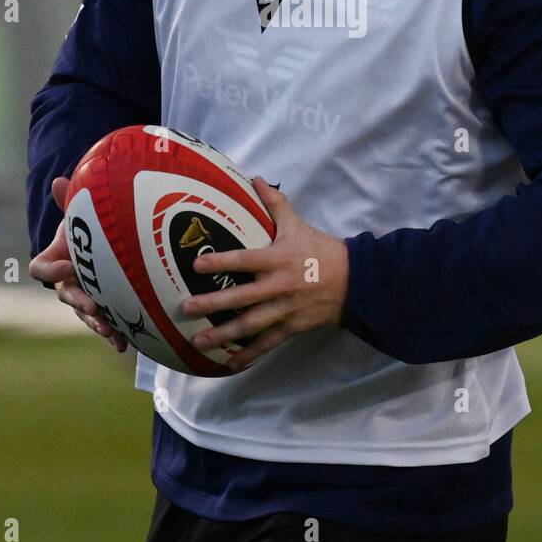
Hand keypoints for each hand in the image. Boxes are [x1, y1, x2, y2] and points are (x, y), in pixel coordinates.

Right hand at [28, 176, 128, 352]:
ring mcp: (82, 297)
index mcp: (55, 259)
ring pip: (84, 313)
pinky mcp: (101, 308)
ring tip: (109, 330)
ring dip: (96, 322)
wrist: (103, 241)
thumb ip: (71, 200)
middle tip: (93, 304)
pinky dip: (112, 334)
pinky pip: (103, 322)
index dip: (51, 270)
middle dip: (78, 301)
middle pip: (65, 296)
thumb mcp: (80, 211)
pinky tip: (124, 345)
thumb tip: (61, 181)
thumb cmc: (88, 224)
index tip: (68, 265)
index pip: (40, 269)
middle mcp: (66, 282)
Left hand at [185, 177, 348, 371]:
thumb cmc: (322, 250)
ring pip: (250, 325)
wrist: (355, 281)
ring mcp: (285, 309)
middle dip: (212, 303)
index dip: (220, 262)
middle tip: (185, 308)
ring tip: (198, 340)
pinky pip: (267, 343)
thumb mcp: (298, 224)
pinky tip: (229, 363)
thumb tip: (255, 178)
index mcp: (278, 259)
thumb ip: (275, 203)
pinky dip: (249, 354)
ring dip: (223, 334)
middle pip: (241, 297)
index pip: (244, 260)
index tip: (196, 265)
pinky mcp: (293, 328)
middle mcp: (279, 286)